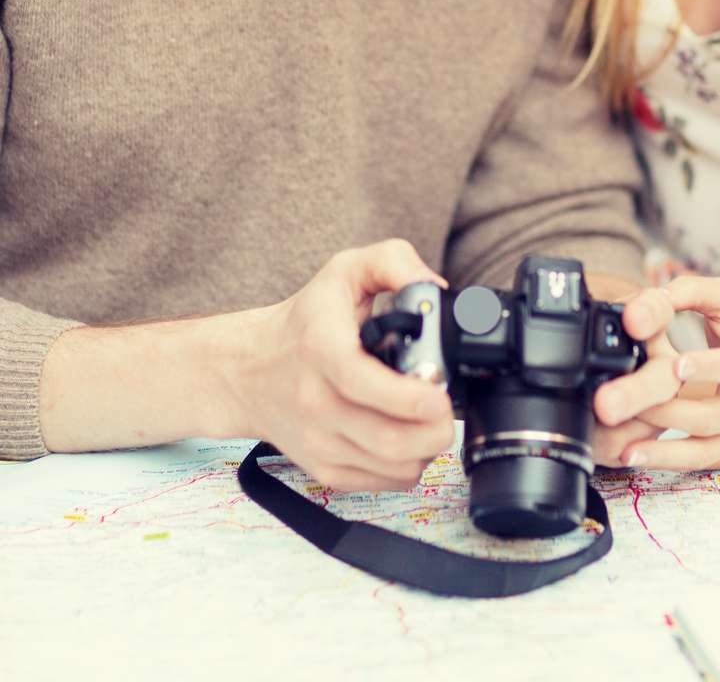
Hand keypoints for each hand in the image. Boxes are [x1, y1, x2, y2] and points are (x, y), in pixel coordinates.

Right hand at [231, 240, 454, 492]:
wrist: (248, 370)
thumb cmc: (305, 319)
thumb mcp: (345, 270)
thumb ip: (394, 262)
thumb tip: (435, 291)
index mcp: (321, 349)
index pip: (363, 383)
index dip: (409, 396)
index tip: (439, 392)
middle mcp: (316, 402)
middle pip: (388, 439)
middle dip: (435, 429)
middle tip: (447, 406)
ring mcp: (318, 442)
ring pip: (391, 467)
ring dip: (428, 447)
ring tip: (432, 419)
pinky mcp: (324, 469)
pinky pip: (382, 482)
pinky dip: (409, 465)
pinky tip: (410, 437)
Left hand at [594, 275, 719, 472]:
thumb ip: (688, 292)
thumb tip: (639, 310)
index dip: (706, 367)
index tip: (675, 365)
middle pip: (709, 416)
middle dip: (663, 411)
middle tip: (616, 405)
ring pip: (702, 448)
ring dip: (659, 447)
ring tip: (621, 443)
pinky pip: (697, 463)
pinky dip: (665, 461)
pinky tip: (633, 456)